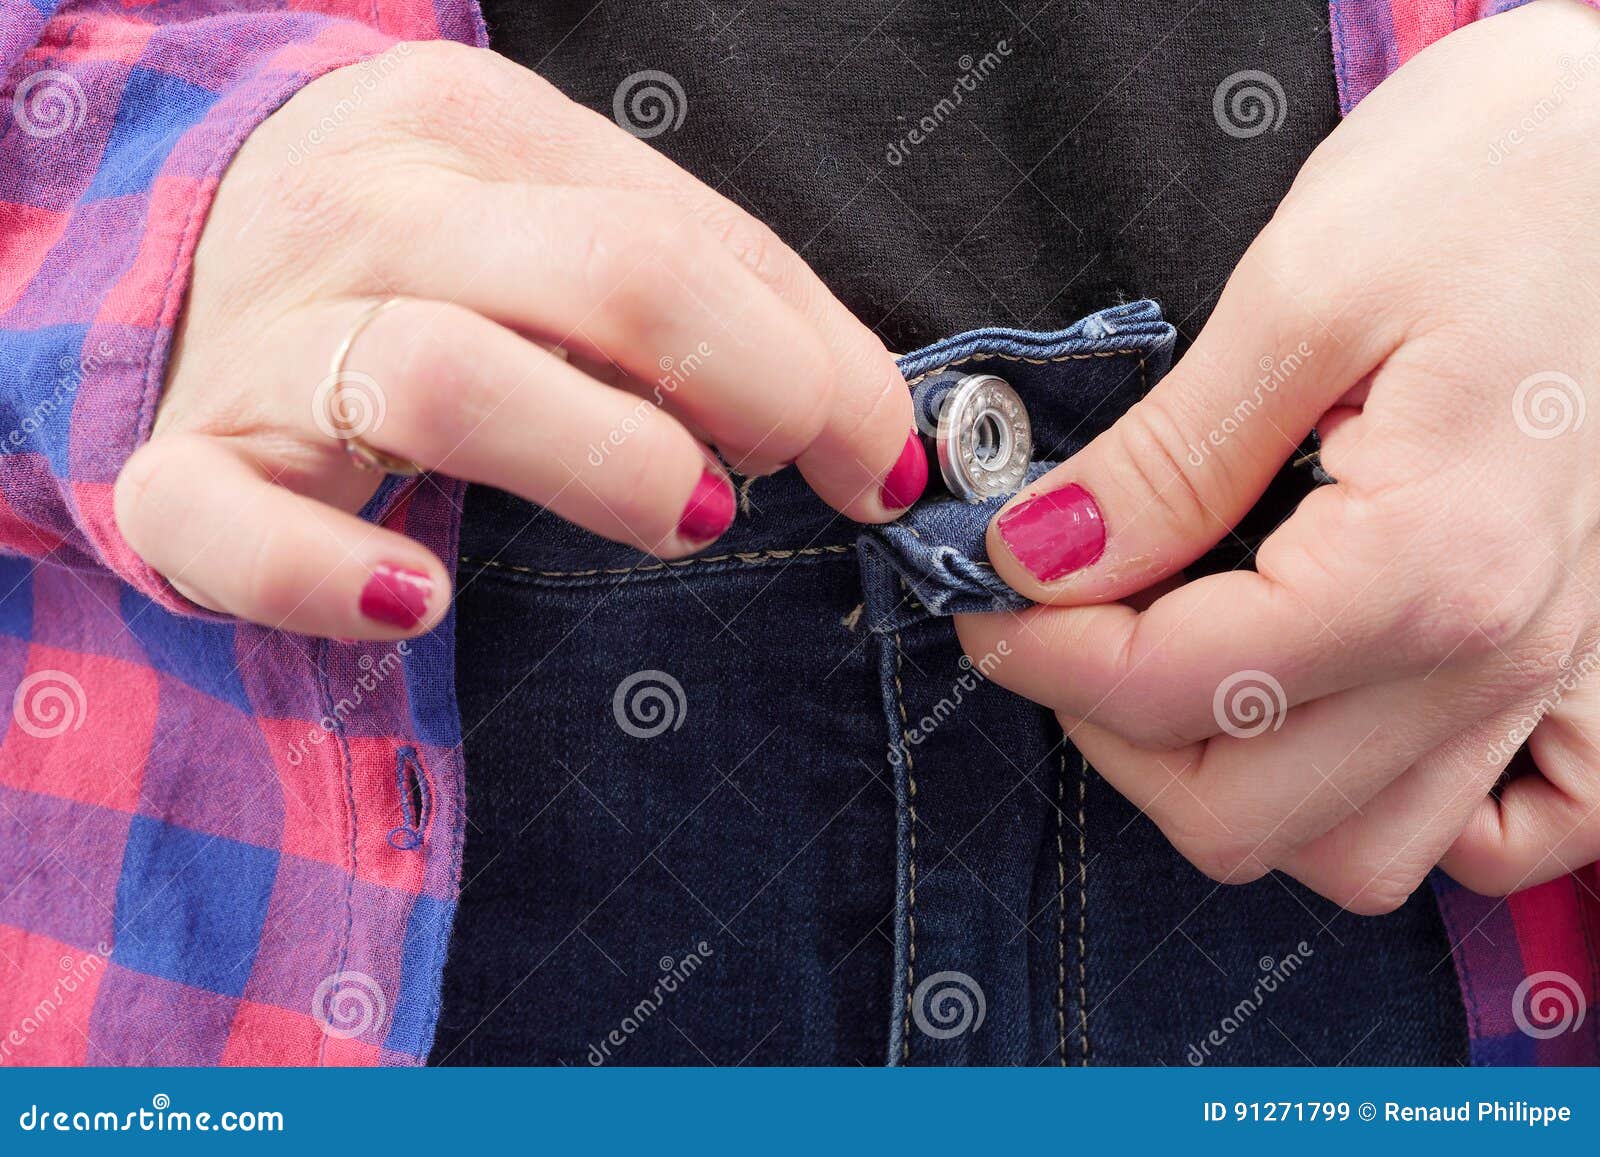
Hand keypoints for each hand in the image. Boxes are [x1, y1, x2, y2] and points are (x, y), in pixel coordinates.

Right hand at [114, 41, 923, 638]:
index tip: (878, 457)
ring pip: (448, 378)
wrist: (167, 259)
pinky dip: (326, 575)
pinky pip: (228, 530)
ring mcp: (267, 337)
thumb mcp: (558, 220)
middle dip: (755, 388)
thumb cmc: (415, 255)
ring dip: (604, 459)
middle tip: (776, 472)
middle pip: (610, 279)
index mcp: (476, 127)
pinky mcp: (181, 464)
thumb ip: (715, 292)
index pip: (692, 239)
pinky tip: (416, 600)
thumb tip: (873, 422)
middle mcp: (371, 210)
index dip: (819, 362)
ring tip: (680, 514)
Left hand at [957, 0, 1599, 911]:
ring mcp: (1552, 676)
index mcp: (1432, 562)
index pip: (1174, 688)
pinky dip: (1380, 807)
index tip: (987, 591)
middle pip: (1241, 814)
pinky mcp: (1578, 667)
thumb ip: (1166, 459)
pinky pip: (1483, 835)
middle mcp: (1503, 655)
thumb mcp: (1305, 292)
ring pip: (1351, 853)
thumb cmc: (1515, 175)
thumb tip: (1035, 557)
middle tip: (1057, 623)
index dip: (1042, 652)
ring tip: (1165, 661)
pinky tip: (1318, 711)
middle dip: (1109, 730)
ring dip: (1222, 781)